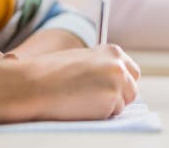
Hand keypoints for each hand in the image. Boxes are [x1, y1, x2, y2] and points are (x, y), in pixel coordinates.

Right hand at [23, 44, 139, 120]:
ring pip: (122, 105)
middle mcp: (119, 65)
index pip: (132, 72)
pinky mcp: (112, 101)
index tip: (111, 89)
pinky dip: (98, 115)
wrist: (36, 84)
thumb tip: (110, 83)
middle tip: (97, 99)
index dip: (122, 83)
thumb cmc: (52, 73)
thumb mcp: (82, 60)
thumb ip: (101, 67)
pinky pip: (111, 116)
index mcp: (112, 52)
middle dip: (119, 97)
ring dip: (106, 107)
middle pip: (132, 90)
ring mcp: (117, 83)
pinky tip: (80, 106)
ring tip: (81, 100)